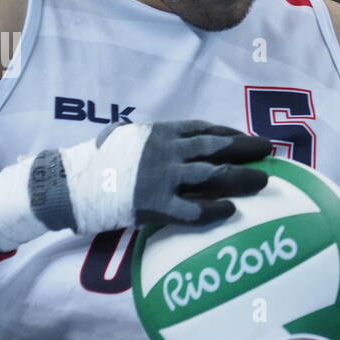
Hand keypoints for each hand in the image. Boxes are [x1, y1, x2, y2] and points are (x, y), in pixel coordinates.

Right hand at [29, 120, 271, 236]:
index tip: (247, 136)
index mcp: (160, 133)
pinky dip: (214, 210)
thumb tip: (174, 139)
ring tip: (262, 180)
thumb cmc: (98, 160)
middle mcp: (167, 151)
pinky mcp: (156, 204)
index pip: (204, 129)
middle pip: (216, 148)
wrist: (71, 182)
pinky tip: (231, 211)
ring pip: (212, 176)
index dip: (229, 132)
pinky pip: (193, 210)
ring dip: (240, 177)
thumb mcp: (127, 135)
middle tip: (269, 150)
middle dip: (246, 148)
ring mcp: (163, 177)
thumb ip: (153, 137)